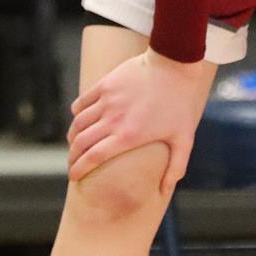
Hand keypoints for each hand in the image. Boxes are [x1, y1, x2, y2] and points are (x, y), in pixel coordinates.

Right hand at [66, 48, 210, 193]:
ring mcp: (107, 100)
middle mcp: (112, 120)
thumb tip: (166, 191)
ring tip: (74, 144)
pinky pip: (82, 102)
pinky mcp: (105, 84)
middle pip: (80, 143)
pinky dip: (77, 113)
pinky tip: (79, 119)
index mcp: (128, 136)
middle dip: (72, 157)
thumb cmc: (181, 103)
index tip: (73, 177)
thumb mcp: (184, 138)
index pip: (93, 158)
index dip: (79, 169)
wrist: (174, 63)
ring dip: (72, 136)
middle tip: (71, 164)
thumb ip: (176, 167)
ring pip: (78, 123)